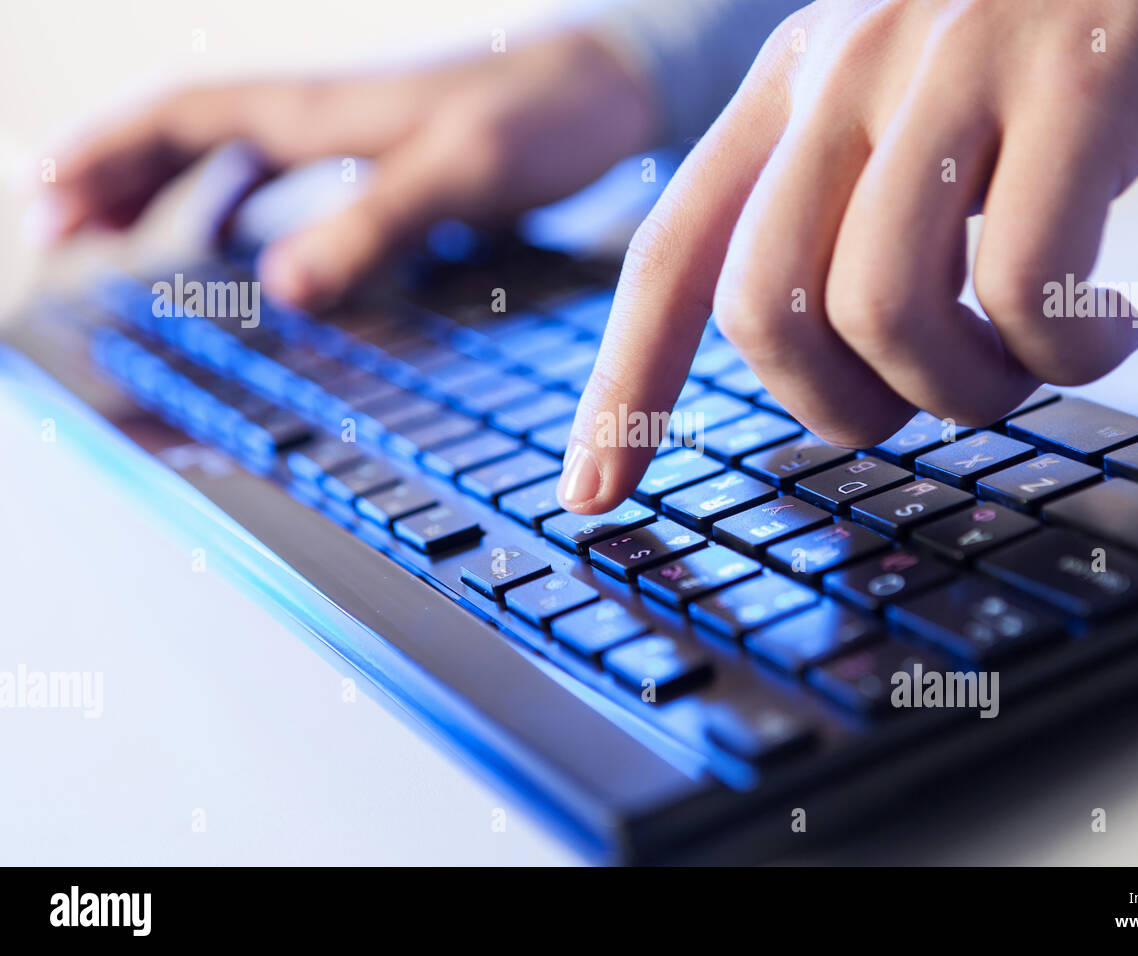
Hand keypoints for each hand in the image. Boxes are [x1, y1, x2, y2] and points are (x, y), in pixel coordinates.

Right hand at [43, 29, 654, 308]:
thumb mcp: (457, 176)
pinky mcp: (384, 157)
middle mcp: (320, 114)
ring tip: (112, 236)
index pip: (180, 116)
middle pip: (182, 134)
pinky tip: (235, 241)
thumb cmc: (540, 119)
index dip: (105, 154)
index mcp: (317, 110)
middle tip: (53, 235)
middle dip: (110, 178)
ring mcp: (349, 134)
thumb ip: (371, 226)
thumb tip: (285, 291)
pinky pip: (279, 175)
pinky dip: (236, 204)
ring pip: (224, 153)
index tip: (42, 198)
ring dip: (162, 190)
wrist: (608, 88)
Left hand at [559, 0, 1137, 511]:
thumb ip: (842, 200)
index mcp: (791, 82)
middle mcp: (848, 68)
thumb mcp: (908, 96)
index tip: (593, 492)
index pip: (670, 257)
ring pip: (883, 314)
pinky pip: (1027, 290)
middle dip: (840, 408)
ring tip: (1031, 360)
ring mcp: (955, 69)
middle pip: (762, 312)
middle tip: (922, 401)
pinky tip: (1111, 328)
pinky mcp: (1073, 85)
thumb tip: (821, 355)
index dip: (624, 389)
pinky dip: (1069, 351)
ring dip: (964, 391)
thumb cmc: (1047, 38)